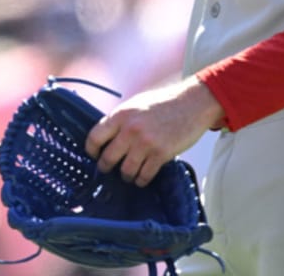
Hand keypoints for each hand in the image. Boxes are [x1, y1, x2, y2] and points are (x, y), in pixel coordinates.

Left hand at [85, 77, 224, 186]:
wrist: (192, 103)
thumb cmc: (164, 103)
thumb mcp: (135, 104)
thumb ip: (121, 120)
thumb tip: (106, 136)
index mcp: (121, 115)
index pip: (95, 137)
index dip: (91, 150)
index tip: (93, 155)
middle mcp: (131, 130)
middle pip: (108, 158)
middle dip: (106, 167)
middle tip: (108, 169)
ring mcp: (146, 143)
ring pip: (126, 170)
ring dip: (126, 176)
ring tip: (128, 174)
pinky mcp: (162, 154)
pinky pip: (145, 175)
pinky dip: (141, 180)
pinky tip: (141, 177)